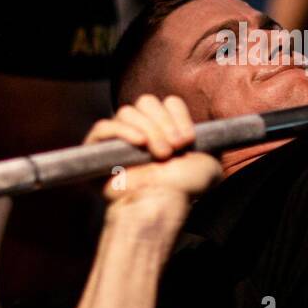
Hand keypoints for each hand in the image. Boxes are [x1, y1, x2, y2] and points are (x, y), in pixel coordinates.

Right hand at [83, 95, 222, 205]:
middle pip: (146, 101)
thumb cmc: (183, 189)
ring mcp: (118, 140)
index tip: (187, 141)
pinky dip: (122, 130)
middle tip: (173, 150)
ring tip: (160, 155)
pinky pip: (104, 126)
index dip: (178, 116)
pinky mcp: (96, 150)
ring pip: (127, 111)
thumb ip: (209, 144)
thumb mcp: (207, 162)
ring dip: (149, 130)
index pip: (168, 102)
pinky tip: (138, 144)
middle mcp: (141, 131)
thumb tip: (211, 136)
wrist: (162, 205)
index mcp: (164, 131)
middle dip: (163, 123)